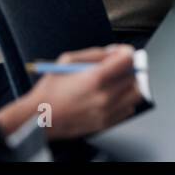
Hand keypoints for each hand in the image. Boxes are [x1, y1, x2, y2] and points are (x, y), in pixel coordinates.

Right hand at [30, 45, 144, 139]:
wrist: (39, 117)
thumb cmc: (50, 90)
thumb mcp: (68, 60)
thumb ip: (95, 54)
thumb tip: (114, 52)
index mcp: (95, 79)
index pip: (128, 60)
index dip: (127, 52)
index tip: (122, 52)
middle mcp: (104, 96)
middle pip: (133, 76)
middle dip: (128, 68)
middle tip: (118, 66)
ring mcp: (106, 111)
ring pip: (135, 94)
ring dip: (130, 85)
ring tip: (117, 81)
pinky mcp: (105, 122)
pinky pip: (128, 109)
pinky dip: (125, 100)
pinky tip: (113, 96)